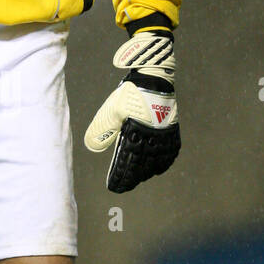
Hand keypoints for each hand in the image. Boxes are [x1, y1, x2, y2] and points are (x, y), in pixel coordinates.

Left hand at [84, 31, 179, 192]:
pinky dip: (165, 160)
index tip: (113, 187)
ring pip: (157, 160)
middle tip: (124, 186)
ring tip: (139, 178)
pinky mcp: (172, 128)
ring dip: (147, 171)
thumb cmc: (129, 94)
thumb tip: (92, 146)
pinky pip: (171, 150)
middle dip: (132, 178)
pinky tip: (160, 166)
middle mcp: (152, 137)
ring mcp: (164, 134)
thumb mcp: (111, 111)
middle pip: (142, 165)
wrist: (153, 76)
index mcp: (136, 134)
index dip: (120, 176)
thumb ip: (102, 129)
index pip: (127, 162)